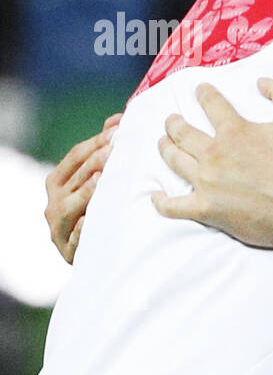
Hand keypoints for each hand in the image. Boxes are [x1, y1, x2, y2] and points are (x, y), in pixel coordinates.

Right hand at [44, 112, 121, 262]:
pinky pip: (73, 240)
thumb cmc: (96, 209)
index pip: (74, 157)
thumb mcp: (95, 179)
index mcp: (58, 182)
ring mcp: (59, 227)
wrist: (94, 253)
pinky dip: (80, 230)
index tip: (117, 130)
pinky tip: (88, 221)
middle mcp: (54, 202)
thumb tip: (116, 120)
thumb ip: (102, 151)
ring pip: (70, 207)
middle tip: (117, 148)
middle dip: (96, 161)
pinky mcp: (67, 251)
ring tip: (101, 180)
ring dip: (85, 193)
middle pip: (75, 178)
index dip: (95, 142)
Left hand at [153, 78, 272, 248]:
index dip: (204, 94)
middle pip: (182, 132)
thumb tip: (262, 82)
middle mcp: (214, 154)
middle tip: (171, 120)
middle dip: (174, 123)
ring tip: (163, 144)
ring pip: (174, 161)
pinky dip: (161, 201)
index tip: (200, 91)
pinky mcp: (207, 210)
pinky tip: (156, 196)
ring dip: (165, 149)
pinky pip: (173, 205)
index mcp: (234, 131)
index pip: (211, 104)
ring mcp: (207, 183)